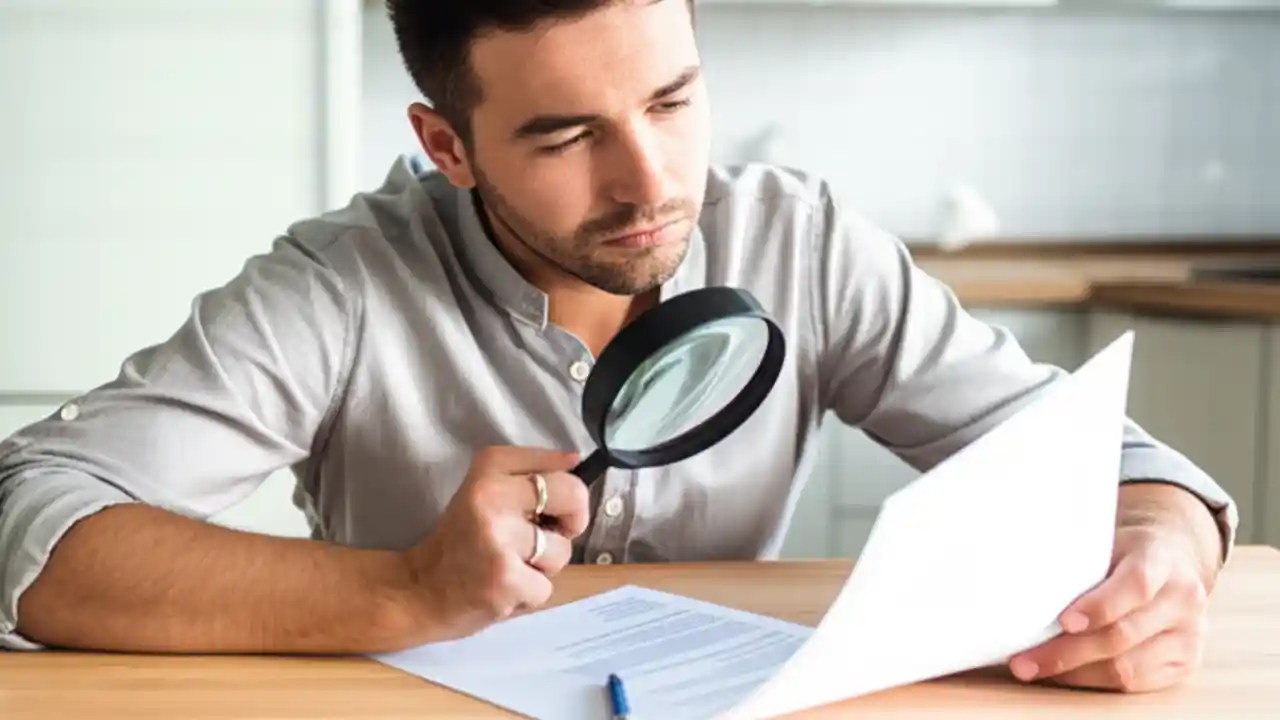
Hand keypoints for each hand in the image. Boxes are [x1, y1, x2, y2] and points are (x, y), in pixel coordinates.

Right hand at [400, 446, 590, 642]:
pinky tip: (501, 590)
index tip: (547, 507)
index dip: (565, 489)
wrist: (416, 591)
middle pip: (573, 495)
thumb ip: (526, 472)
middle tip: (544, 536)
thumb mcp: (483, 491)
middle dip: (572, 520)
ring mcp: (500, 540)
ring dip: (543, 566)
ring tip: (509, 567)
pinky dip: (528, 594)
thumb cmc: (458, 541)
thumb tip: (575, 459)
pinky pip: (546, 586)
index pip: (556, 464)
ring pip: (562, 549)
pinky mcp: (506, 579)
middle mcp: (493, 497)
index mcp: (488, 469)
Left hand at [1008, 525, 1209, 692]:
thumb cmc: (1125, 550)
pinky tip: (1062, 675)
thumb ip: (1078, 560)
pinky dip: (1093, 681)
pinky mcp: (1184, 662)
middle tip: (1023, 661)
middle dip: (1067, 652)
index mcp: (1162, 559)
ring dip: (1074, 674)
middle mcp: (1183, 599)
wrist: (1176, 557)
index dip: (1100, 606)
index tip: (1064, 621)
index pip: (1136, 585)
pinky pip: (1135, 682)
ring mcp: (1189, 634)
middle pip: (1122, 634)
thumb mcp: (1106, 540)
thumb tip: (1020, 583)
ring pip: (1127, 666)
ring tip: (1033, 669)